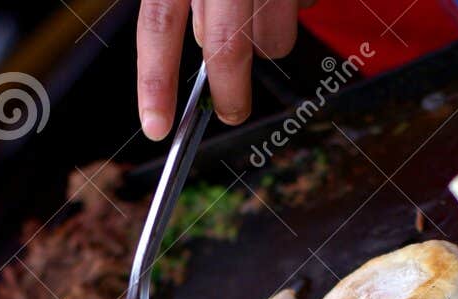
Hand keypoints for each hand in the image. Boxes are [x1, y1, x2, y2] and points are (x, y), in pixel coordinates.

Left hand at [137, 0, 314, 138]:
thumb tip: (204, 46)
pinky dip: (291, 12)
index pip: (159, 26)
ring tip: (258, 15)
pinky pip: (302, 12)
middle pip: (226, 49)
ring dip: (264, 44)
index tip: (156, 127)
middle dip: (229, 94)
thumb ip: (186, 2)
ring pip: (272, 42)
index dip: (156, 80)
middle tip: (228, 112)